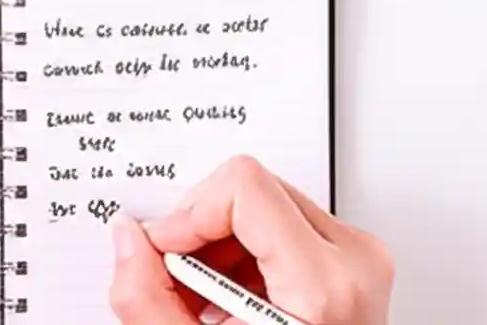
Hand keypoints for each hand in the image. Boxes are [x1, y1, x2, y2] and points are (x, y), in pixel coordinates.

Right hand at [108, 156, 393, 324]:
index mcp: (323, 286)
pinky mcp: (351, 257)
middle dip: (198, 230)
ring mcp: (358, 255)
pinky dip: (242, 251)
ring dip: (217, 242)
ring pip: (263, 200)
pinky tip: (230, 296)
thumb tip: (129, 240)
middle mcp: (353, 259)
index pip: (244, 187)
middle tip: (178, 280)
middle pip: (251, 189)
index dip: (189, 213)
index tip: (164, 247)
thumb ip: (149, 299)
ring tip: (205, 297)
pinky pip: (282, 220)